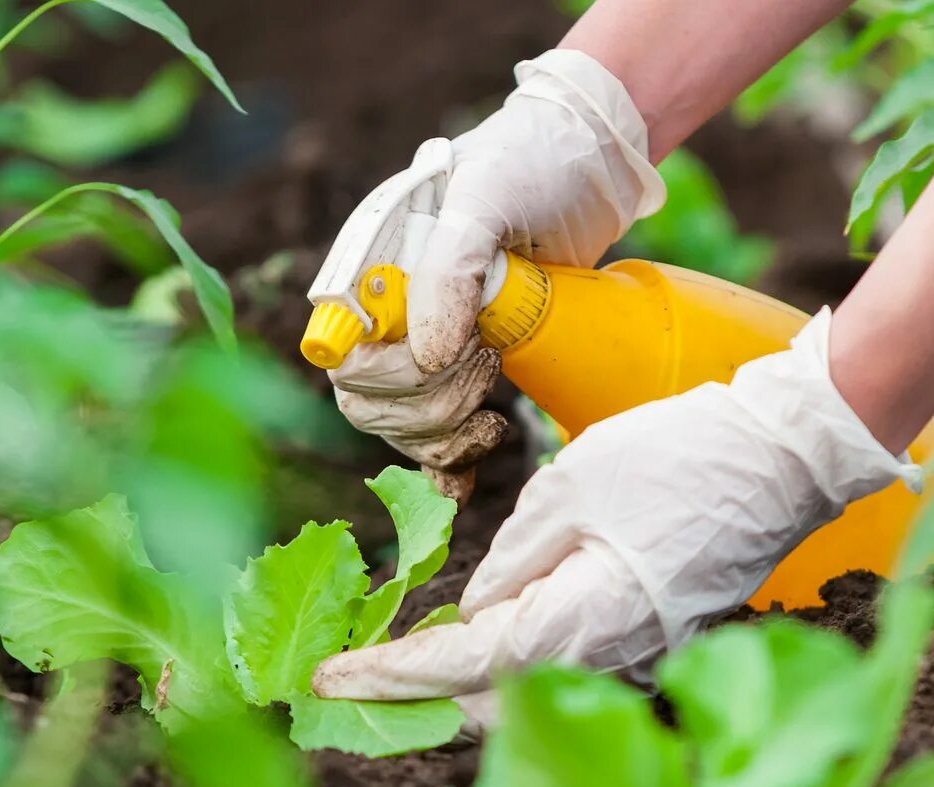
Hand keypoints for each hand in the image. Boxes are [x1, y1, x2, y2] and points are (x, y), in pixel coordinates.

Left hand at [313, 309, 920, 723]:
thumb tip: (481, 606)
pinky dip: (529, 651)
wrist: (783, 458)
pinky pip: (579, 662)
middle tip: (372, 655)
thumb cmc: (677, 458)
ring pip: (536, 687)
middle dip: (427, 687)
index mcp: (581, 621)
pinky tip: (508, 614)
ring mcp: (644, 657)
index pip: (462, 665)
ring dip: (476, 671)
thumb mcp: (570, 486)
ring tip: (424, 637)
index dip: (388, 674)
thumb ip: (513, 557)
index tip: (326, 677)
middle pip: (495, 700)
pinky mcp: (662, 639)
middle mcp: (613, 660)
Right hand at [328, 50, 663, 500]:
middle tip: (489, 370)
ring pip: (402, 424)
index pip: (344, 354)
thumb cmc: (532, 161)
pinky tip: (466, 478)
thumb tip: (426, 357)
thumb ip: (449, 269)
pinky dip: (447, 464)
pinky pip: (435, 431)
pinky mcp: (466, 359)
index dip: (391, 379)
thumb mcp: (486, 199)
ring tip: (496, 406)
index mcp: (371, 265)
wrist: (589, 161)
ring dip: (445, 434)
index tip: (458, 358)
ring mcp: (428, 336)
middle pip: (370, 400)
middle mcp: (390, 306)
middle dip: (429, 408)